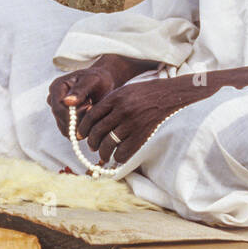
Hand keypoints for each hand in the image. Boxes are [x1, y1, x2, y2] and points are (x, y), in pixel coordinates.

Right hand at [47, 65, 117, 137]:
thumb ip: (80, 90)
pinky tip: (90, 117)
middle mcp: (54, 99)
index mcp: (57, 87)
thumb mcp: (92, 80)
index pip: (58, 108)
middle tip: (92, 107)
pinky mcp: (64, 119)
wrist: (103, 83)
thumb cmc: (98, 79)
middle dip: (78, 119)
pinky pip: (70, 131)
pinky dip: (82, 128)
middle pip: (61, 120)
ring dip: (80, 125)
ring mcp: (58, 110)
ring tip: (91, 110)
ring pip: (65, 128)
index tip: (89, 108)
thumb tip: (67, 102)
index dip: (72, 114)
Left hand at [78, 77, 195, 165]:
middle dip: (91, 143)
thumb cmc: (143, 94)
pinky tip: (117, 155)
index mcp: (115, 98)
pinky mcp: (142, 135)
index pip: (91, 116)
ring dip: (102, 152)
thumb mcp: (123, 92)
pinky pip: (123, 152)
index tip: (80, 136)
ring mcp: (132, 124)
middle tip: (92, 146)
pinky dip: (117, 156)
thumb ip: (108, 104)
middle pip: (98, 132)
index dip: (83, 129)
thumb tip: (90, 122)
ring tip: (103, 154)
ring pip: (108, 144)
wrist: (167, 95)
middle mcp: (122, 110)